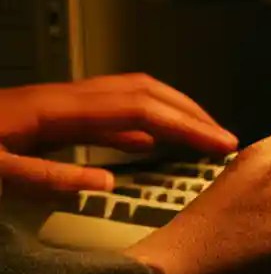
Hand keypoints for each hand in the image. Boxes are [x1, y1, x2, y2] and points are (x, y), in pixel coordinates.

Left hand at [0, 74, 237, 195]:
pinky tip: (147, 146)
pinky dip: (139, 125)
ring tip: (198, 139)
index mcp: (52, 108)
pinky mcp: (43, 119)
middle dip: (189, 111)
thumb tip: (109, 183)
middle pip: (143, 90)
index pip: (139, 106)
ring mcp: (52, 106)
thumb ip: (46, 177)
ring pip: (128, 97)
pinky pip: (106, 114)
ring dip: (169, 113)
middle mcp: (58, 99)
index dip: (186, 123)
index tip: (221, 144)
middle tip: (224, 140)